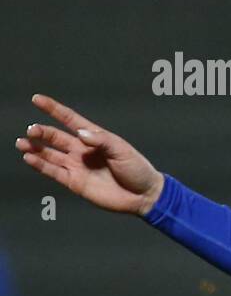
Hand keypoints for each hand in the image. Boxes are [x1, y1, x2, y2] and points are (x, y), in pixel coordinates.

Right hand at [17, 94, 165, 216]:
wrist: (143, 195)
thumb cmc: (136, 169)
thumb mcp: (122, 150)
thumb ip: (102, 141)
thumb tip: (80, 133)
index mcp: (94, 137)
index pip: (70, 120)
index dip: (54, 109)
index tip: (37, 99)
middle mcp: (81, 150)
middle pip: (55, 137)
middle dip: (42, 132)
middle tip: (31, 129)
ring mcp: (76, 166)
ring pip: (50, 154)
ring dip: (35, 148)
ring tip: (22, 143)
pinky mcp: (74, 182)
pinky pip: (53, 172)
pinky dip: (40, 165)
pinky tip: (29, 158)